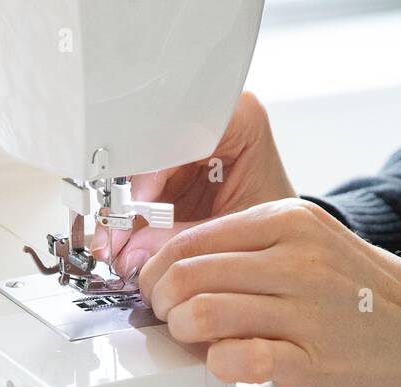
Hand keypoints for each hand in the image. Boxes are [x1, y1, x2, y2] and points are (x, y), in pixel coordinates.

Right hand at [91, 92, 295, 279]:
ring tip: (115, 244)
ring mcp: (187, 142)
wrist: (285, 241)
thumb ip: (181, 240)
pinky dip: (130, 217)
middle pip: (151, 148)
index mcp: (238, 118)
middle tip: (115, 233)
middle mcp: (209, 121)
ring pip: (139, 170)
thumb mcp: (231, 232)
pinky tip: (123, 240)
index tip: (136, 203)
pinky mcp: (172, 167)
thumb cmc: (277, 228)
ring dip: (124, 211)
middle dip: (131, 196)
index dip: (151, 166)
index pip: (178, 129)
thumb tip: (131, 253)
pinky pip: (140, 188)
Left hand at [137, 198, 400, 386]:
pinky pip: (232, 359)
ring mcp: (304, 310)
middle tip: (169, 318)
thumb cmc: (367, 296)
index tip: (156, 287)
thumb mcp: (315, 246)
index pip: (194, 238)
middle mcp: (296, 259)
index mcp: (291, 221)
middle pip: (187, 274)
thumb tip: (179, 267)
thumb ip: (253, 251)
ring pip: (200, 313)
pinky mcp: (308, 361)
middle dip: (162, 301)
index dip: (160, 267)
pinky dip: (217, 364)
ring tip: (196, 341)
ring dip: (183, 333)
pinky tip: (230, 363)